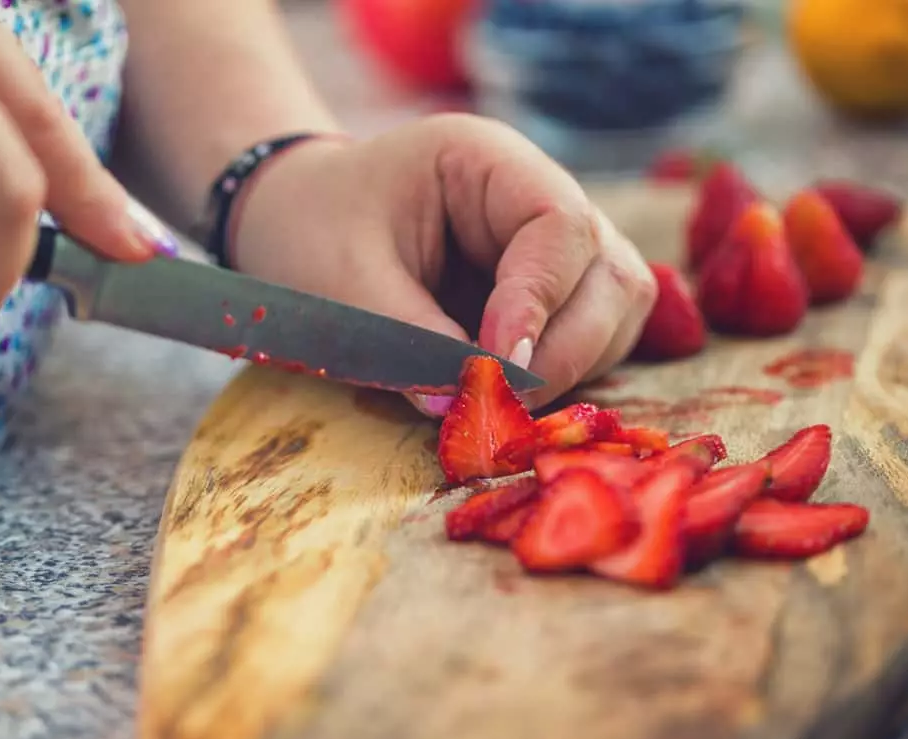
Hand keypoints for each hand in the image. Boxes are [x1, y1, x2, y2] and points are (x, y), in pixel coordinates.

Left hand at [229, 114, 656, 410]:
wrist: (293, 224)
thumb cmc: (312, 231)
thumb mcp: (344, 280)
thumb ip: (408, 340)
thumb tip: (461, 407)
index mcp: (487, 162)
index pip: (560, 224)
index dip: (540, 302)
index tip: (499, 364)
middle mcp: (538, 197)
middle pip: (611, 274)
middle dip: (567, 349)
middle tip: (504, 405)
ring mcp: (553, 250)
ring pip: (614, 312)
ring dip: (573, 368)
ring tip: (502, 403)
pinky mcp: (550, 296)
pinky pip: (591, 339)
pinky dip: (563, 376)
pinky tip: (509, 395)